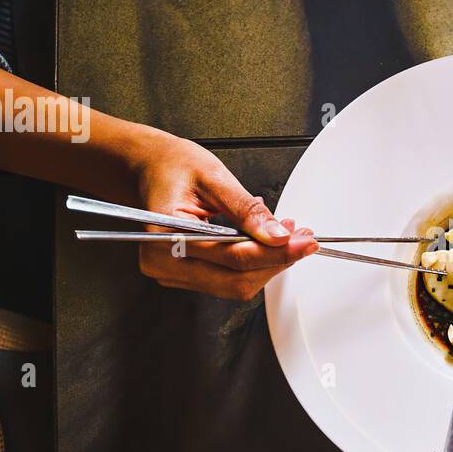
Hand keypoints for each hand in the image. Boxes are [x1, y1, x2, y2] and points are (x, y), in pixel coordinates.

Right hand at [130, 133, 317, 300]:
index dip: (275, 253)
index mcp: (165, 235)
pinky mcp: (183, 275)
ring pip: (235, 285)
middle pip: (236, 280)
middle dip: (276, 261)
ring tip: (285, 236)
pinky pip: (226, 280)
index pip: (232, 257)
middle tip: (302, 239)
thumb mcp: (213, 175)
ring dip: (266, 264)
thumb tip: (277, 235)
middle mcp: (163, 262)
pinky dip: (251, 264)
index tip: (305, 242)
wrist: (148, 168)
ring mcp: (171, 273)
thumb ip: (246, 208)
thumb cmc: (172, 166)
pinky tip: (264, 242)